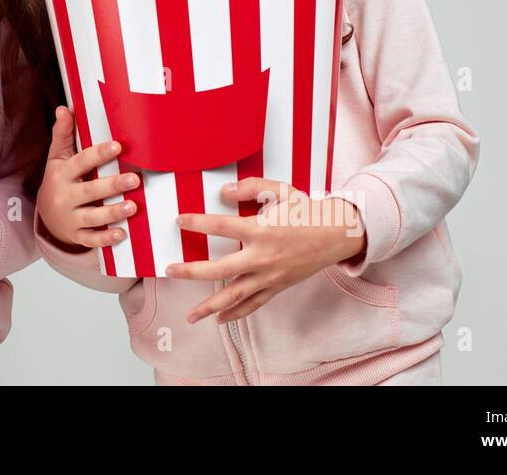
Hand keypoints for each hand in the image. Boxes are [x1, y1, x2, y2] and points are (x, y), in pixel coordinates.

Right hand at [35, 106, 139, 250]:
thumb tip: (64, 108)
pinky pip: (92, 239)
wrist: (46, 218)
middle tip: (134, 179)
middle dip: (112, 186)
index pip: (81, 162)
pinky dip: (106, 238)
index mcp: (61, 174)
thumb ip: (62, 134)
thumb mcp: (56, 158)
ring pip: (93, 217)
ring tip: (133, 207)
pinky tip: (122, 234)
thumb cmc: (57, 181)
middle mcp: (64, 196)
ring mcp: (70, 218)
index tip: (117, 146)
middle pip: (89, 191)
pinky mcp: (77, 235)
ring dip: (113, 213)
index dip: (99, 154)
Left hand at [168, 177, 366, 324]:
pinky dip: (237, 313)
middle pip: (221, 269)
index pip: (222, 227)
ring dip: (210, 306)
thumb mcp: (282, 190)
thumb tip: (225, 192)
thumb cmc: (307, 211)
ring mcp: (270, 276)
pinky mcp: (277, 287)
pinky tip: (219, 319)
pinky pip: (254, 304)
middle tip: (169, 271)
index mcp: (262, 230)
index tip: (179, 221)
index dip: (198, 223)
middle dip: (192, 271)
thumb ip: (252, 187)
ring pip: (235, 295)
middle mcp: (263, 257)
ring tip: (190, 316)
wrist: (336, 235)